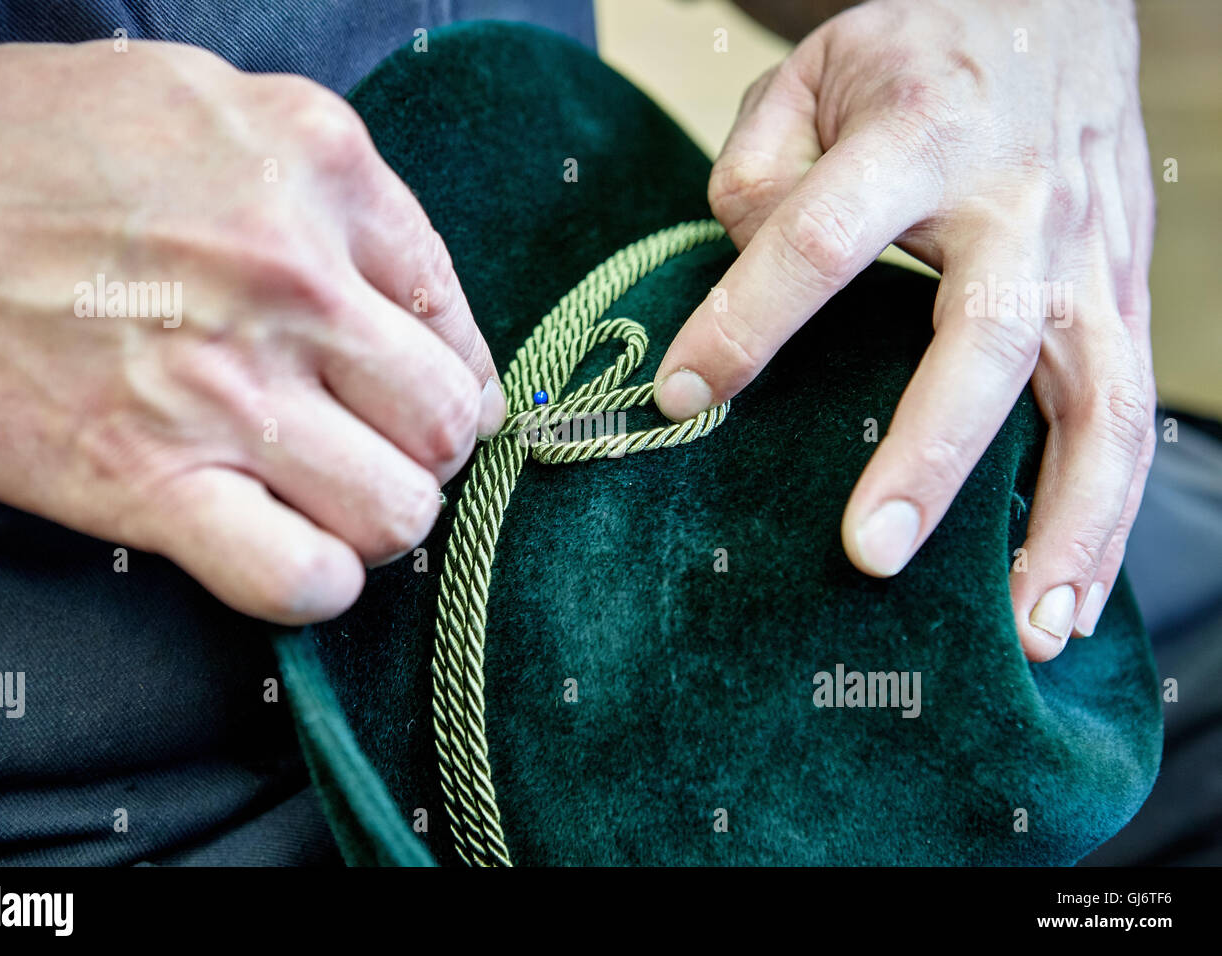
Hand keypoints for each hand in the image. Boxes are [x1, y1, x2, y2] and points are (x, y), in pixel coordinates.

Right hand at [0, 40, 505, 623]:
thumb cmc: (46, 150)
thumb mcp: (223, 109)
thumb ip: (341, 197)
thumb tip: (421, 311)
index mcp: (323, 170)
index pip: (457, 322)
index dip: (450, 377)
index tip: (419, 395)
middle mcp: (292, 280)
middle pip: (444, 426)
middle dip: (423, 452)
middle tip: (373, 447)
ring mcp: (223, 388)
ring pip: (396, 514)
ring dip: (375, 521)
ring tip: (328, 498)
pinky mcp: (145, 480)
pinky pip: (298, 580)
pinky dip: (312, 585)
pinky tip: (290, 552)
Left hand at [653, 0, 1154, 659]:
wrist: (1053, 7)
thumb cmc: (914, 55)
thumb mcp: (811, 75)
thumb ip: (760, 171)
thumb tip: (744, 283)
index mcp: (919, 132)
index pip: (819, 238)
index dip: (746, 321)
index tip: (679, 398)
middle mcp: (1018, 203)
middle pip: (980, 338)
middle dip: (927, 456)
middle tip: (868, 555)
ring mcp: (1088, 256)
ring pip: (1098, 401)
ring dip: (1062, 526)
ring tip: (1017, 633)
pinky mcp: (1126, 296)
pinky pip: (1133, 418)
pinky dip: (1108, 517)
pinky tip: (1066, 597)